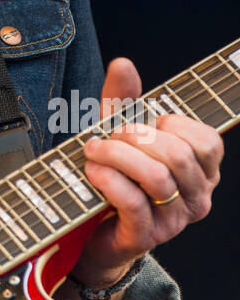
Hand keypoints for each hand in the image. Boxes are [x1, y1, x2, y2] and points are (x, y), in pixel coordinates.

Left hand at [71, 56, 222, 288]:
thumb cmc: (115, 176)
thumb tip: (123, 63)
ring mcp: (173, 221)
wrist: (91, 231)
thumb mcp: (120, 133)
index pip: (208, 142)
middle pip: (179, 156)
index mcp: (202, 172)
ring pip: (157, 178)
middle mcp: (196, 198)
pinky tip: (93, 170)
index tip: (146, 122)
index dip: (174, 124)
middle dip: (136, 137)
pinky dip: (110, 180)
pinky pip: (134, 203)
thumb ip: (124, 99)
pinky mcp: (145, 237)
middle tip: (106, 136)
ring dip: (118, 155)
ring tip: (93, 150)